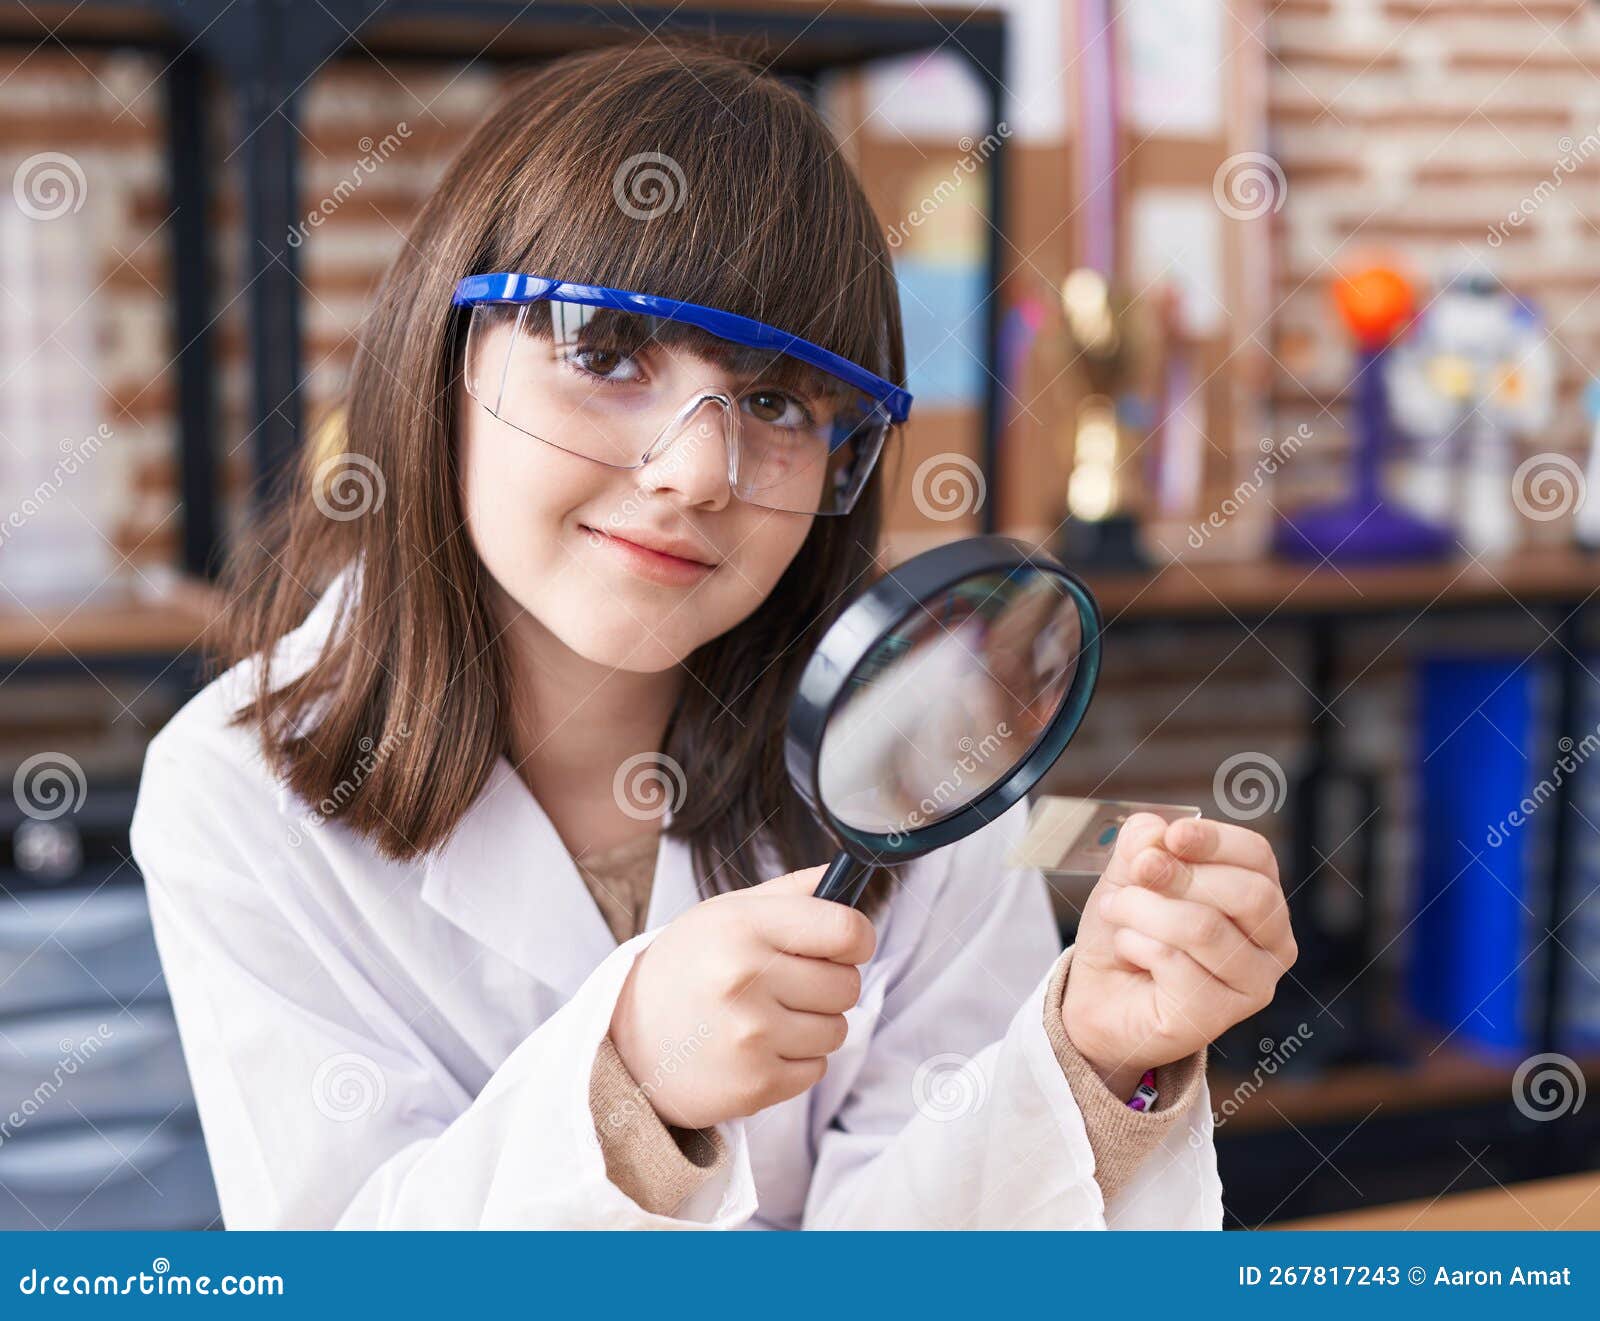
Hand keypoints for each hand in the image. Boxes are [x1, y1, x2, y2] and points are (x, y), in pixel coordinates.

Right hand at [608, 867, 875, 1128]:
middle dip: (830, 984)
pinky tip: (758, 1048)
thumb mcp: (726, 913)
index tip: (847, 945)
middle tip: (789, 984)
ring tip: (767, 1016)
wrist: (627, 1041)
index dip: (858, 938)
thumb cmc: (687, 967)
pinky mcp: (755, 1084)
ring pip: (837, 1030)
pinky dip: (797, 1060)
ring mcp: (751, 1036)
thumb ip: (792, 892)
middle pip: (847, 985)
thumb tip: (846, 875)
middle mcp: (746, 979)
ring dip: (814, 1025)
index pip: (845, 930)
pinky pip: (817, 1069)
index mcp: (743, 927)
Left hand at [1063, 814, 1296, 1097]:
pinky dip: (1135, 944)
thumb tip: (1156, 830)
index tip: (1172, 835)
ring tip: (1117, 910)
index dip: (1215, 840)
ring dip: (1145, 909)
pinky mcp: (1216, 1016)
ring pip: (1205, 928)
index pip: (1258, 857)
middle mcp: (1272, 943)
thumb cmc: (1128, 930)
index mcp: (1261, 898)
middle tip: (1139, 870)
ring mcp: (1251, 985)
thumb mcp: (1130, 874)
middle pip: (1249, 894)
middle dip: (1182, 874)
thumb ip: (1144, 845)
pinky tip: (1128, 949)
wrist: (1096, 995)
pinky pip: (1174, 962)